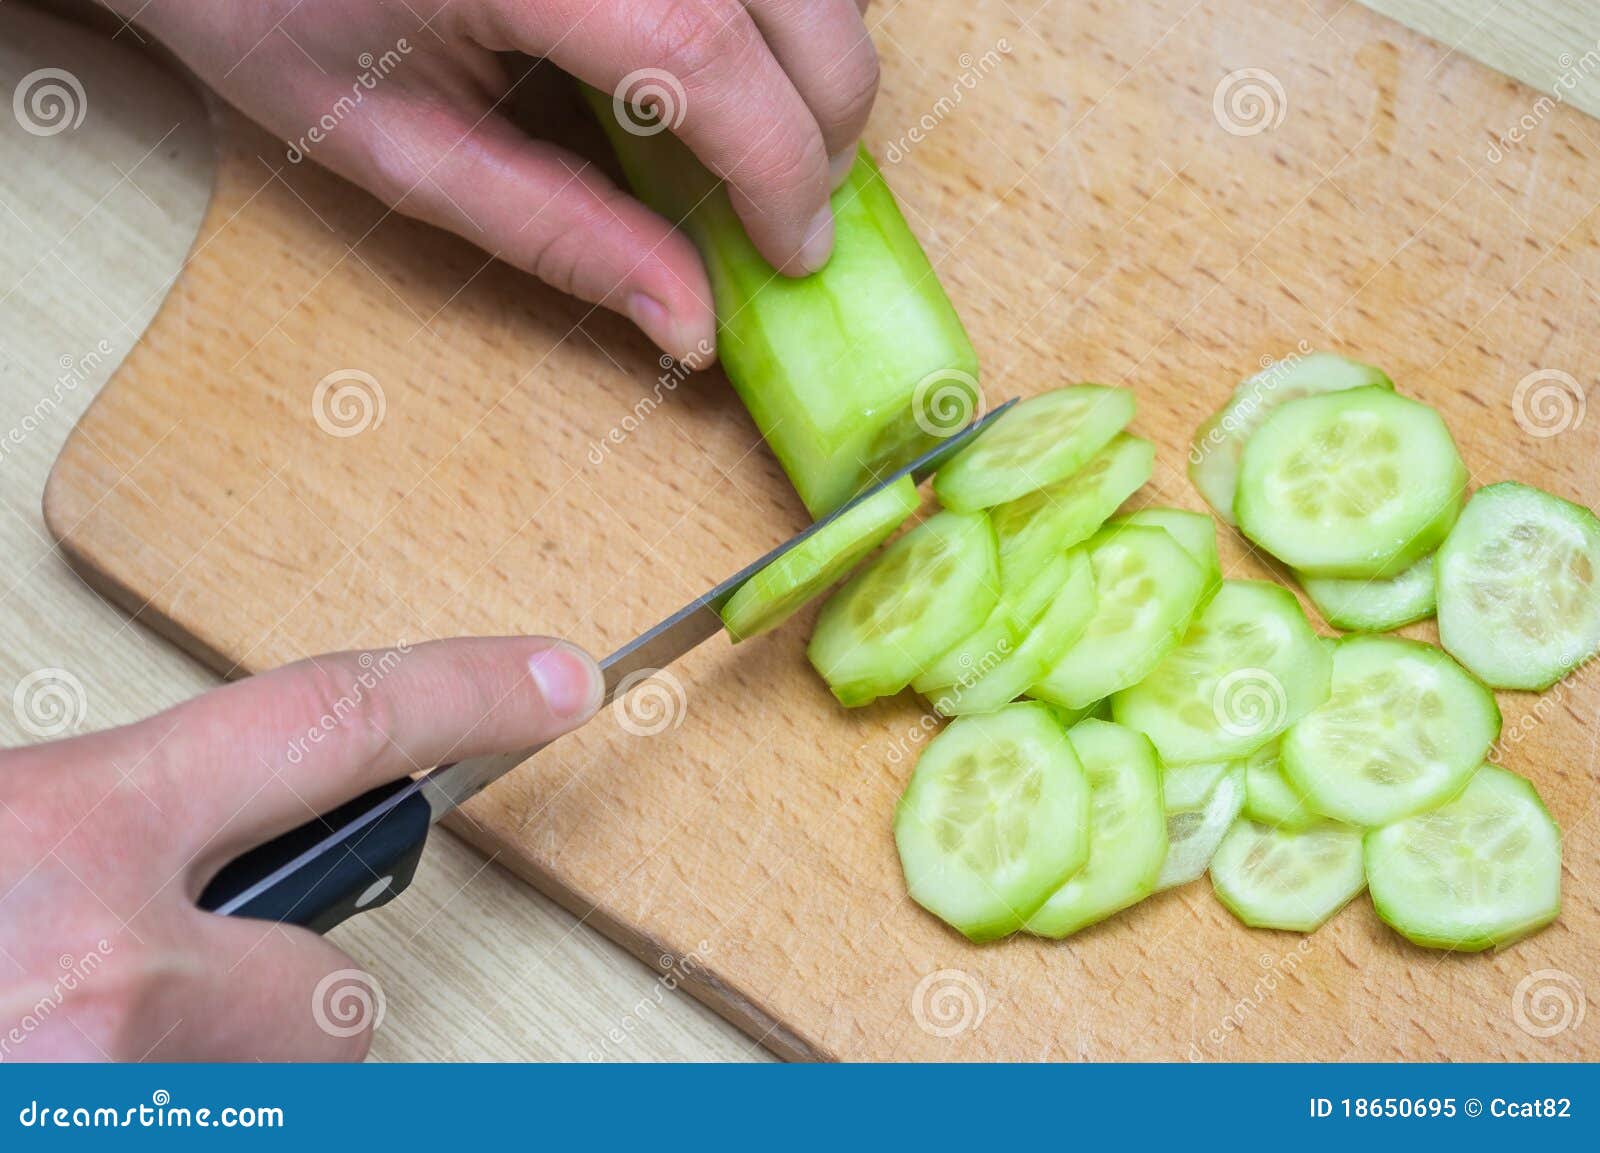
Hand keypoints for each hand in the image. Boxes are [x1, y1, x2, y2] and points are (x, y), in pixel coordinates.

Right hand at [0, 637, 601, 1059]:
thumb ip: (91, 821)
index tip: (558, 683)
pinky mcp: (115, 1143)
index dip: (465, 693)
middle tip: (150, 996)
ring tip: (62, 1049)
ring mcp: (114, 1084)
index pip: (332, 723)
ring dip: (188, 1067)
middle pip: (331, 987)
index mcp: (70, 826)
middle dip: (288, 993)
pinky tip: (68, 1085)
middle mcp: (108, 968)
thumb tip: (171, 840)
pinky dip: (156, 1101)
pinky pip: (219, 1119)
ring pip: (265, 1085)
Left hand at [115, 0, 879, 361]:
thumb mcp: (399, 149)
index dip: (780, 168)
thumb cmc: (268, 6)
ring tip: (766, 133)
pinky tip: (735, 54)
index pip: (708, 57)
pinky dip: (779, 6)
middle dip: (832, 116)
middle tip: (797, 208)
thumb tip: (692, 322)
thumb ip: (557, 234)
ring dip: (820, 51)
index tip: (797, 253)